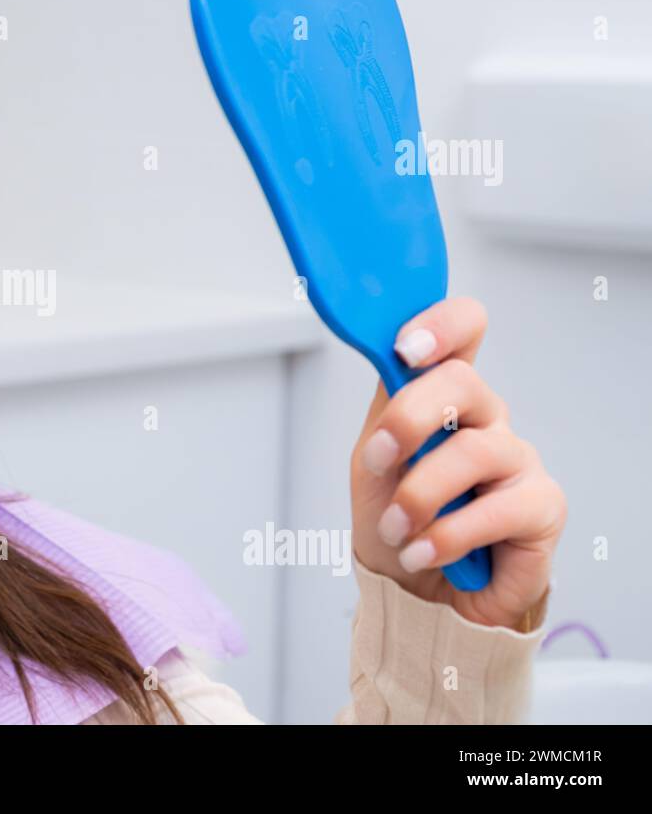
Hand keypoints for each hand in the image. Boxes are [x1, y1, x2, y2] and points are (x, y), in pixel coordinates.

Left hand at [349, 298, 565, 629]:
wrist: (412, 590)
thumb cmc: (395, 518)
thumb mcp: (372, 461)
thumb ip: (385, 412)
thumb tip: (391, 363)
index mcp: (443, 396)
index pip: (464, 331)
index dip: (441, 325)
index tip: (404, 348)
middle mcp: (486, 418)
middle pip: (463, 382)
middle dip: (408, 418)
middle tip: (375, 460)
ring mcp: (518, 459)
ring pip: (472, 450)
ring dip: (419, 495)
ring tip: (395, 528)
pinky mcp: (542, 508)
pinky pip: (494, 510)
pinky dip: (444, 535)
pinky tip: (421, 552)